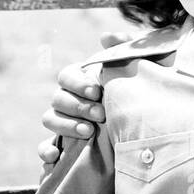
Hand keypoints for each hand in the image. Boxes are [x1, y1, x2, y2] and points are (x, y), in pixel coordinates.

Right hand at [37, 31, 127, 163]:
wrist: (149, 129)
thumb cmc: (140, 91)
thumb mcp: (140, 66)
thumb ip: (125, 48)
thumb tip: (105, 37)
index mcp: (82, 80)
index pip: (67, 75)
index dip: (78, 83)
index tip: (97, 91)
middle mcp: (69, 100)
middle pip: (58, 99)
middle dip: (78, 106)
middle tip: (100, 114)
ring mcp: (63, 122)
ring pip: (50, 119)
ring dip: (66, 125)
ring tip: (88, 132)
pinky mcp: (64, 147)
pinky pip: (45, 148)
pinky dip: (46, 151)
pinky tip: (56, 156)